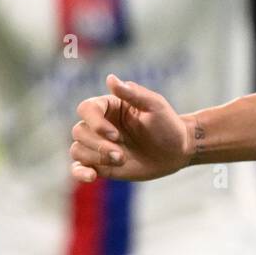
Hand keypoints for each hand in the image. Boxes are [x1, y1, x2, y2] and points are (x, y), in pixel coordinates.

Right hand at [70, 73, 193, 182]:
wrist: (178, 150)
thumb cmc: (167, 124)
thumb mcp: (154, 105)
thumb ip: (132, 93)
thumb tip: (110, 78)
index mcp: (108, 107)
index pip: (86, 109)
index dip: (95, 123)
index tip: (115, 135)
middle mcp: (98, 125)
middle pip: (79, 131)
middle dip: (98, 145)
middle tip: (121, 155)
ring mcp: (97, 145)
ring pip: (77, 149)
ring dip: (95, 158)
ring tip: (121, 161)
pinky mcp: (100, 164)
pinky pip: (78, 167)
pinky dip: (80, 172)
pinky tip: (91, 176)